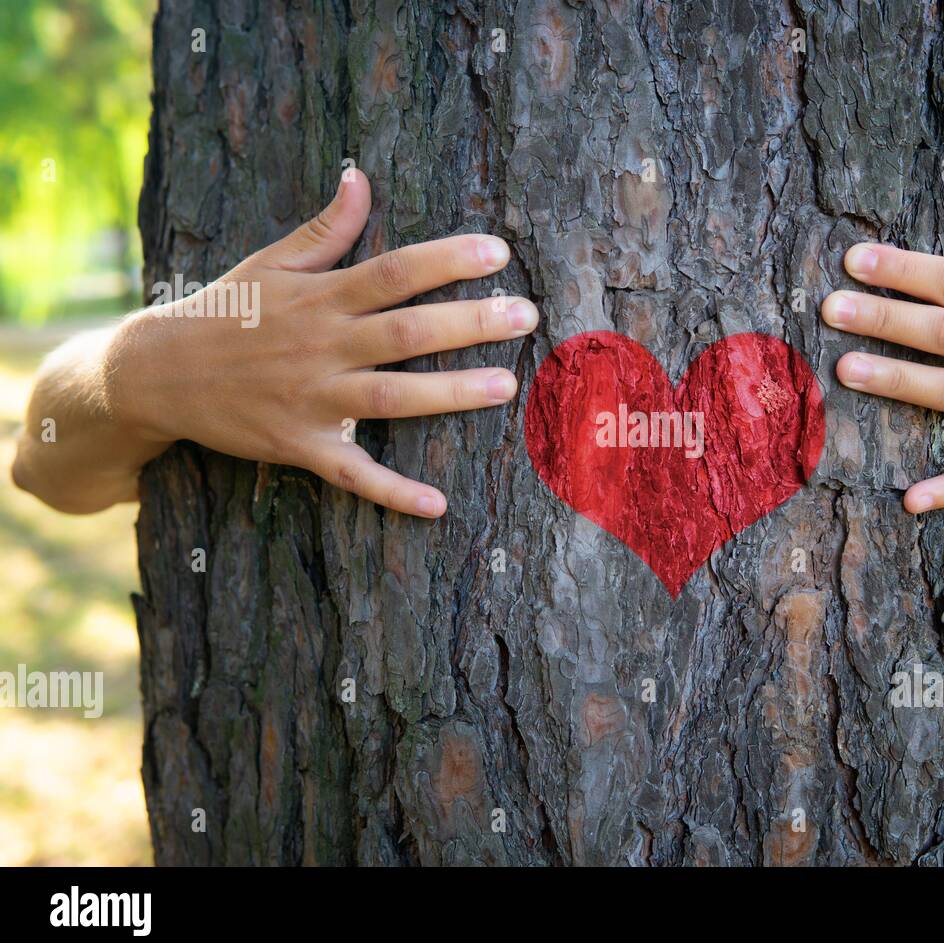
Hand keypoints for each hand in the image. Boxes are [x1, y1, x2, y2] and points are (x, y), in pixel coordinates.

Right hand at [108, 169, 535, 517]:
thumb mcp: (271, 262)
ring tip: (506, 385)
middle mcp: (321, 346)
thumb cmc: (226, 311)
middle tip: (526, 315)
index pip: (393, 271)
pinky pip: (353, 473)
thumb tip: (361, 177)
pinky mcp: (300, 446)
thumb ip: (324, 228)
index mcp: (319, 297)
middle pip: (406, 332)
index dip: (446, 261)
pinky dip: (393, 492)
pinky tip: (438, 505)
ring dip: (451, 394)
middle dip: (470, 323)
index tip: (498, 253)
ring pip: (393, 398)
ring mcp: (312, 399)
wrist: (157, 373)